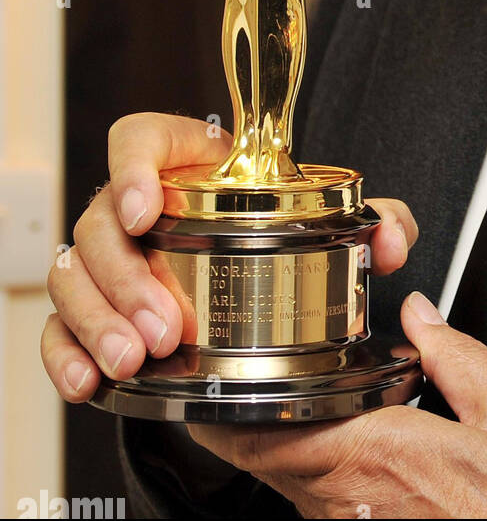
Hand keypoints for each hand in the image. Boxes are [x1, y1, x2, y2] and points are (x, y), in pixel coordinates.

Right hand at [40, 112, 417, 402]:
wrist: (260, 287)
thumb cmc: (282, 233)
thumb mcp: (331, 220)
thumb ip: (375, 219)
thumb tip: (392, 237)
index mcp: (187, 165)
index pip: (140, 140)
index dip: (133, 166)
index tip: (147, 207)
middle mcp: (137, 207)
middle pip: (101, 223)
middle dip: (125, 278)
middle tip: (163, 324)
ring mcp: (112, 259)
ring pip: (75, 276)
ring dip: (99, 319)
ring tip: (136, 356)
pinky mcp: (98, 311)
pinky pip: (60, 326)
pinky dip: (67, 354)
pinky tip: (89, 380)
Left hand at [189, 292, 486, 518]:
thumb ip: (455, 352)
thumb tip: (423, 317)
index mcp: (382, 453)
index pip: (266, 434)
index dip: (221, 410)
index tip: (206, 382)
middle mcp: (356, 504)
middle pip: (264, 462)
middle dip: (245, 421)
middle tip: (243, 383)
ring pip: (290, 486)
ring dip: (284, 446)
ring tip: (298, 406)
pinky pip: (322, 508)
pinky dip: (317, 474)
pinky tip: (348, 450)